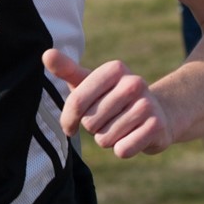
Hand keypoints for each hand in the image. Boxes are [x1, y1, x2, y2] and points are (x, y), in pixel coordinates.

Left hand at [43, 49, 173, 158]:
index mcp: (115, 68)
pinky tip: (132, 137)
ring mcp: (148, 104)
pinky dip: (122, 149)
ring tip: (120, 127)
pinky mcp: (157, 127)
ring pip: (105, 138)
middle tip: (107, 120)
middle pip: (90, 121)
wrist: (156, 115)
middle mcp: (134, 82)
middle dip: (93, 128)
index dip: (69, 119)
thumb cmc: (111, 98)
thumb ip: (66, 69)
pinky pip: (123, 150)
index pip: (76, 102)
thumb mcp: (88, 82)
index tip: (70, 124)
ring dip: (107, 139)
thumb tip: (46, 54)